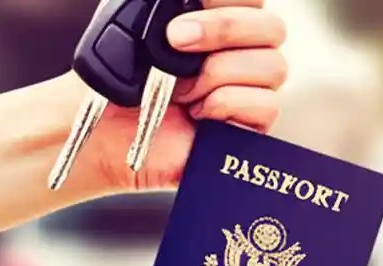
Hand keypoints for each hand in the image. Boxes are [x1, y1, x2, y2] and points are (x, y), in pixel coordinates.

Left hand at [75, 0, 287, 192]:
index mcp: (217, 20)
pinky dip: (226, 104)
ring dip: (216, 73)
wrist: (109, 135)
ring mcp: (251, 89)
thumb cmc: (120, 82)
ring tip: (182, 89)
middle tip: (176, 39)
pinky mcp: (252, 126)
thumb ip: (167, 5)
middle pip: (272, 28)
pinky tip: (199, 113)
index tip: (190, 0)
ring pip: (272, 66)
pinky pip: (266, 105)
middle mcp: (241, 52)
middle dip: (224, 28)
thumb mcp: (135, 25)